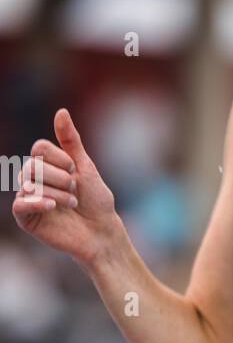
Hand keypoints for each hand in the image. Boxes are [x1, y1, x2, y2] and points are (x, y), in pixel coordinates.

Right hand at [12, 108, 119, 268]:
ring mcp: (29, 199)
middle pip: (32, 165)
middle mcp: (34, 180)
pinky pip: (19, 205)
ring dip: (57, 192)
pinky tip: (53, 205)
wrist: (102, 231)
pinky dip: (37, 202)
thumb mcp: (85, 166)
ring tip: (73, 203)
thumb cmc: (96, 201)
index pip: (39, 148)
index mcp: (46, 165)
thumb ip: (71, 141)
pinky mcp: (28, 219)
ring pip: (29, 184)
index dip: (59, 157)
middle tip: (75, 190)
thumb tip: (61, 111)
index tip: (75, 169)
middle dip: (60, 177)